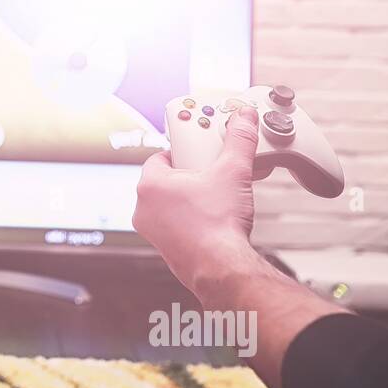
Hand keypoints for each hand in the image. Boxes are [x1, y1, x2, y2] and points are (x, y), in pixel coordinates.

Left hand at [133, 107, 261, 298]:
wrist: (221, 268)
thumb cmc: (218, 225)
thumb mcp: (233, 171)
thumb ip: (239, 141)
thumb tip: (243, 120)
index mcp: (149, 185)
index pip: (161, 155)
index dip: (183, 151)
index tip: (199, 151)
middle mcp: (143, 209)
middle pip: (166, 179)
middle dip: (190, 175)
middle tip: (212, 174)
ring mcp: (152, 232)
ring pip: (171, 204)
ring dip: (191, 199)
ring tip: (217, 198)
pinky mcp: (165, 249)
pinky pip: (176, 226)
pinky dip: (192, 220)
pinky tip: (214, 220)